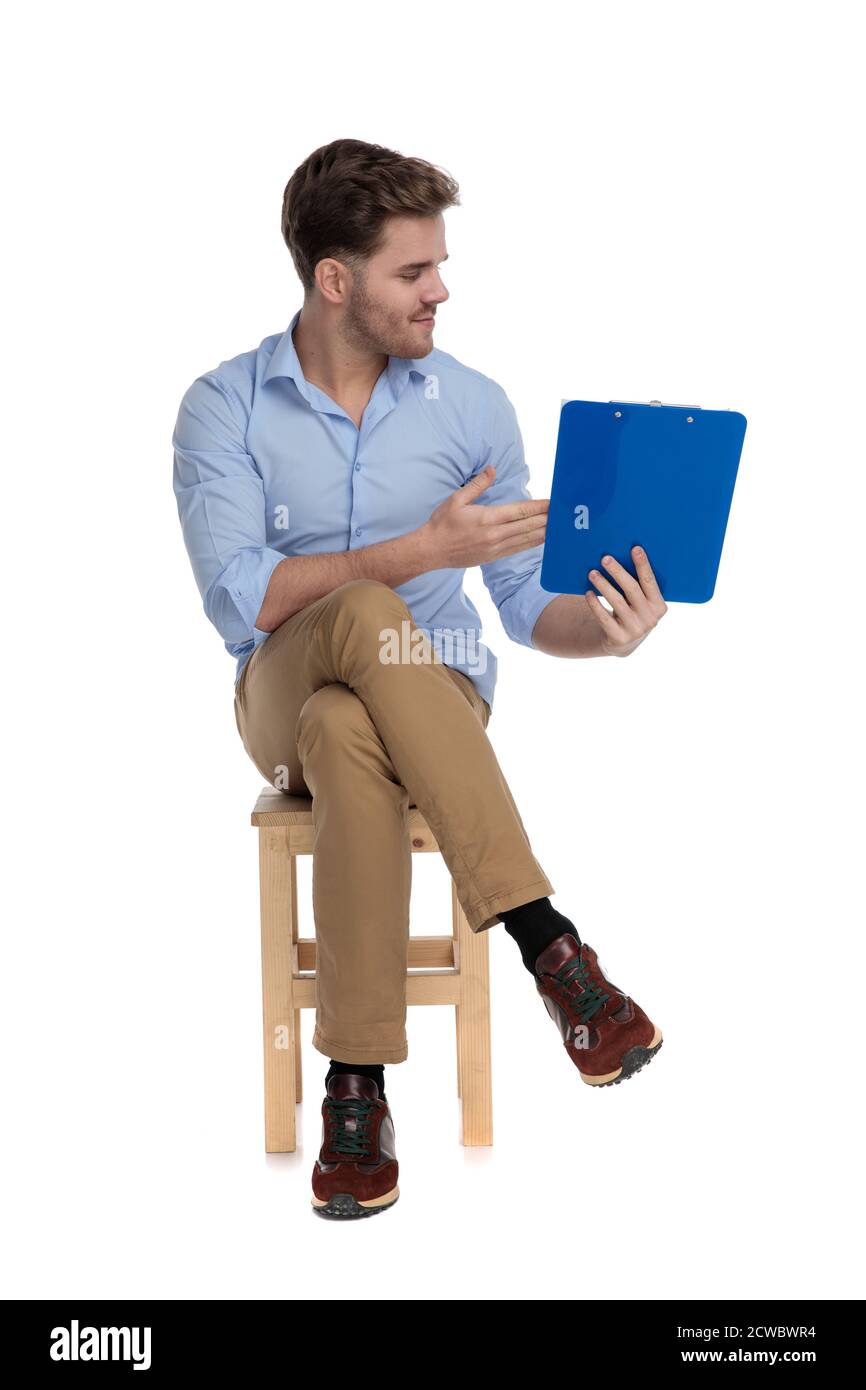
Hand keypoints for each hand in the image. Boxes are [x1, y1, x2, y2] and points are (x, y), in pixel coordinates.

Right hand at [418, 464, 547, 569]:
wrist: (431, 550)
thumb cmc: (442, 524)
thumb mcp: (456, 499)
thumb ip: (477, 484)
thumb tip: (492, 468)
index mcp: (486, 518)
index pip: (519, 511)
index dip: (539, 507)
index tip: (553, 503)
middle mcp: (494, 535)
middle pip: (527, 526)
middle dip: (547, 519)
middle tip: (564, 515)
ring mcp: (495, 548)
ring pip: (526, 539)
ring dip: (544, 533)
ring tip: (560, 528)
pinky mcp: (493, 557)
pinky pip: (518, 549)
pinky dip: (532, 544)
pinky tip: (543, 539)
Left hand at [585, 545, 667, 655]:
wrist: (624, 642)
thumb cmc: (632, 612)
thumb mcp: (641, 603)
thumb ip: (638, 586)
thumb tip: (620, 557)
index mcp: (659, 606)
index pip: (650, 582)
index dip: (643, 565)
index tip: (635, 548)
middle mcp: (650, 618)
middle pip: (632, 589)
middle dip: (618, 572)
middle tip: (605, 559)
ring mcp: (635, 629)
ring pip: (616, 602)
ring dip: (603, 585)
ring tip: (592, 573)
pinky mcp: (619, 638)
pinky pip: (604, 618)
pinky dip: (595, 604)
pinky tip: (588, 592)